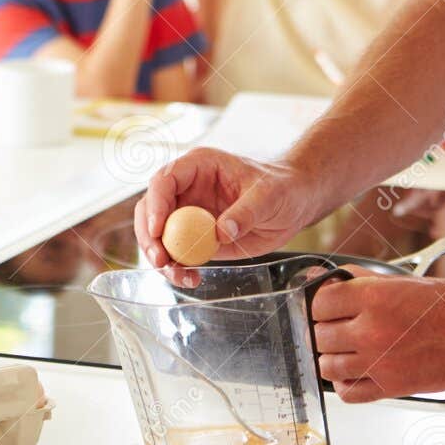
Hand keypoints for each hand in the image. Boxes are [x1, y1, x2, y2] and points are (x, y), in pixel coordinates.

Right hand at [134, 148, 322, 282]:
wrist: (294, 203)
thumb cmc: (282, 187)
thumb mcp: (268, 195)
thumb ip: (245, 212)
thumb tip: (221, 233)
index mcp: (199, 166)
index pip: (165, 180)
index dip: (156, 204)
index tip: (158, 230)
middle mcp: (187, 188)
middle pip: (151, 209)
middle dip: (150, 236)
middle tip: (161, 260)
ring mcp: (188, 213)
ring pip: (158, 235)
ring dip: (162, 257)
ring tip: (180, 276)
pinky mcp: (195, 237)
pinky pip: (177, 252)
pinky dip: (178, 268)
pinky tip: (191, 278)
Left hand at [311, 268, 444, 401]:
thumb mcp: (401, 280)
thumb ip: (361, 279)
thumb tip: (330, 277)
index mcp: (374, 298)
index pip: (320, 302)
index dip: (321, 303)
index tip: (327, 306)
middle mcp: (372, 330)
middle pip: (320, 334)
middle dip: (326, 329)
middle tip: (340, 326)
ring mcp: (379, 362)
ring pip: (327, 365)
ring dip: (332, 356)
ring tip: (347, 348)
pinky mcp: (390, 387)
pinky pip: (348, 393)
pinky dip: (344, 384)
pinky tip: (353, 372)